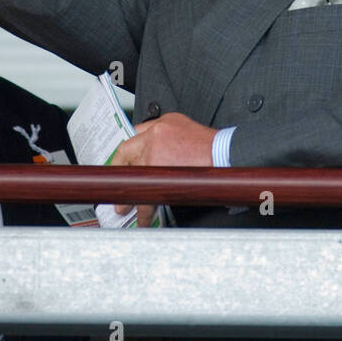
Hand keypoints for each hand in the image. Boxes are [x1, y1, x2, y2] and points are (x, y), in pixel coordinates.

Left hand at [109, 112, 215, 226]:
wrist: (225, 153)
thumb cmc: (213, 145)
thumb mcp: (188, 128)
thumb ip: (170, 135)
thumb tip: (160, 152)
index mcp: (162, 123)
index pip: (136, 133)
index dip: (129, 150)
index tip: (124, 161)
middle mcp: (154, 134)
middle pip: (126, 152)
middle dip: (118, 169)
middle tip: (116, 183)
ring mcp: (154, 152)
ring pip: (134, 176)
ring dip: (128, 194)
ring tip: (124, 207)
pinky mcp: (159, 172)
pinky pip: (146, 192)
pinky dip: (143, 207)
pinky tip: (142, 217)